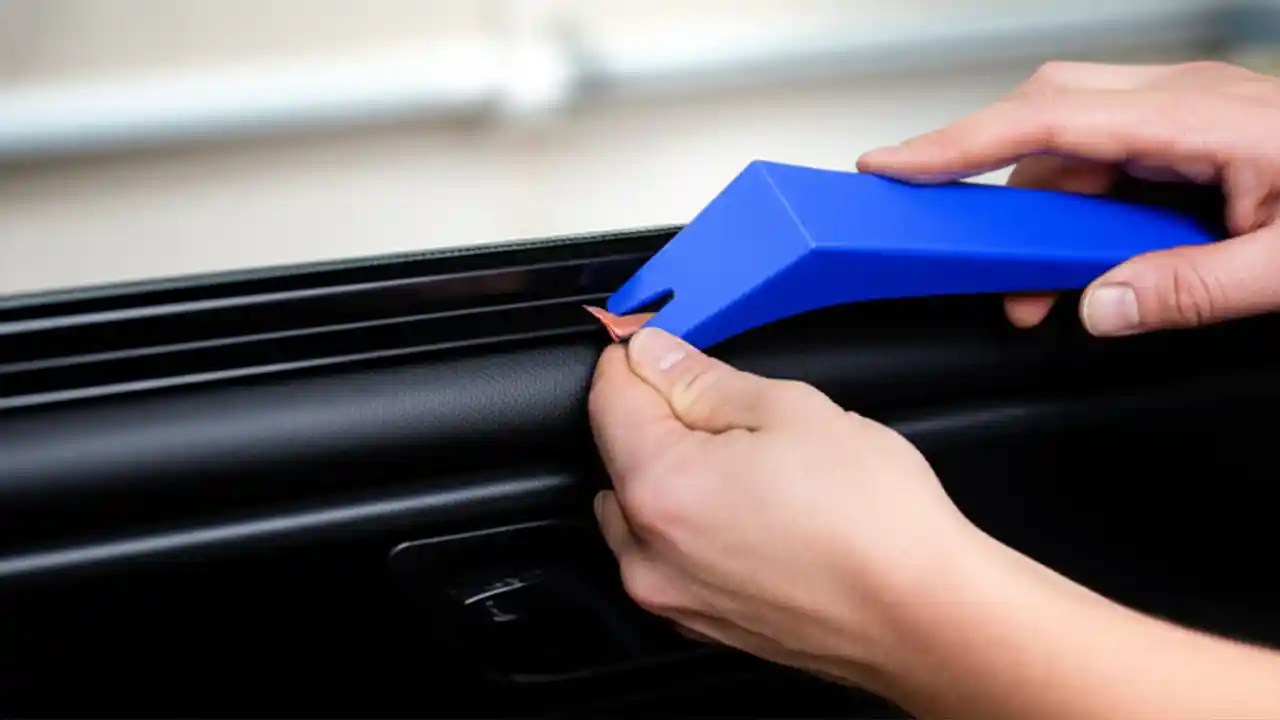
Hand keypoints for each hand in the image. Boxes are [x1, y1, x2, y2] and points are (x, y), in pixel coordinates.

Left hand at [587, 326, 979, 689]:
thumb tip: (656, 356)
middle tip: (728, 406)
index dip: (635, 359)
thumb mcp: (790, 410)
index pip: (607, 399)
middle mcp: (649, 554)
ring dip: (674, 477)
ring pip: (641, 512)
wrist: (928, 617)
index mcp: (659, 488)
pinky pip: (671, 558)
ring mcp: (674, 598)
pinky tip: (756, 512)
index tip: (658, 344)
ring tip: (751, 466)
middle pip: (619, 456)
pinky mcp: (704, 625)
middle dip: (659, 420)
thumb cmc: (874, 521)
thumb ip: (703, 380)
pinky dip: (693, 527)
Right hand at [857, 60, 1279, 336]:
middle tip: (954, 253)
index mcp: (1204, 117)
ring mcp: (1186, 116)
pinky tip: (1084, 266)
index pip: (1050, 119)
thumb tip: (1099, 307)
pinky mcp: (1191, 137)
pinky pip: (1105, 165)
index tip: (892, 166)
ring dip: (1036, 220)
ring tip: (1033, 293)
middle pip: (1044, 119)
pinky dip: (1075, 218)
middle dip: (984, 183)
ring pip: (1070, 149)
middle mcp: (1183, 103)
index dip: (958, 142)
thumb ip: (1194, 288)